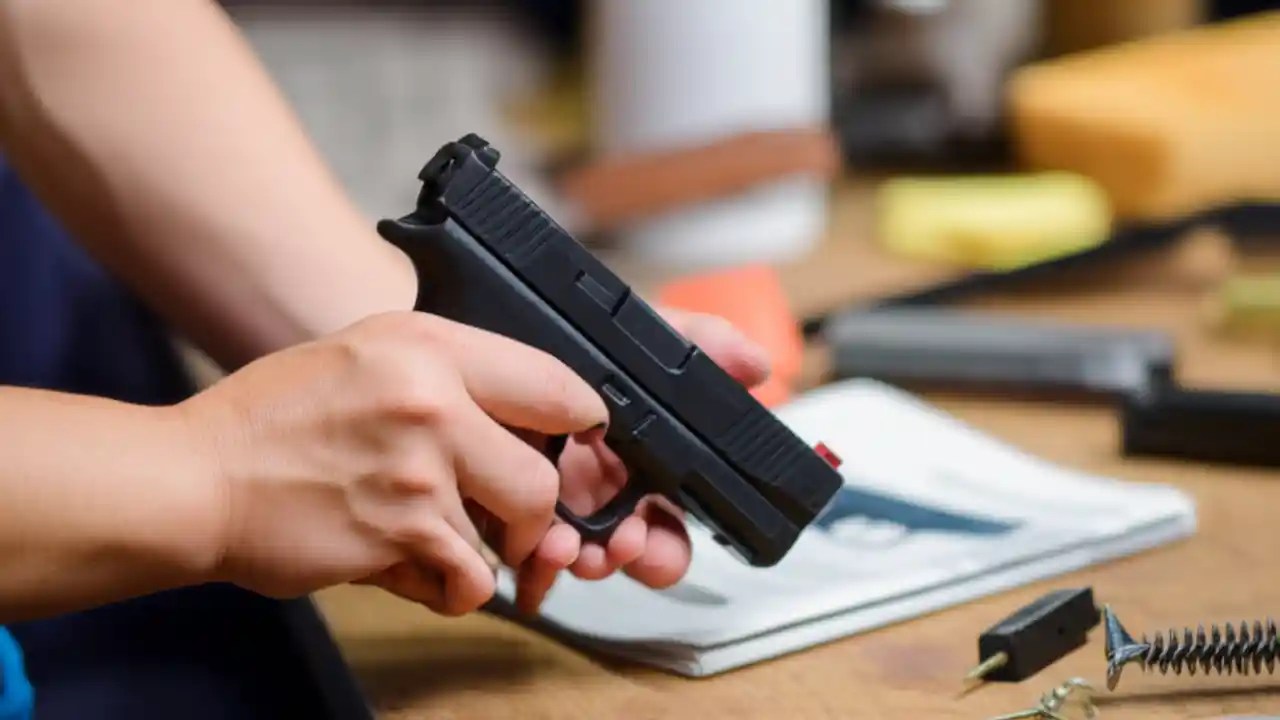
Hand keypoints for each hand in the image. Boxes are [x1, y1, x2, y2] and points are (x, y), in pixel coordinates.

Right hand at [180, 311, 606, 615]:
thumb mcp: (364, 353)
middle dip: (532, 512)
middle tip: (506, 518)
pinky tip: (415, 569)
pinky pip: (469, 581)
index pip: (554, 382)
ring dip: (482, 551)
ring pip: (510, 535)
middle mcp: (433, 401)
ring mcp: (419, 471)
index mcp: (429, 346)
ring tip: (436, 541)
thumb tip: (523, 407)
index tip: (575, 443)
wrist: (198, 479)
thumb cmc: (274, 419)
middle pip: (545, 477)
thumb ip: (444, 369)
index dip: (577, 425)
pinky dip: (449, 588)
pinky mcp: (400, 535)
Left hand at [511, 308, 772, 613]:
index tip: (657, 544)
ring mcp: (547, 499)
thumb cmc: (559, 336)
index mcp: (632, 459)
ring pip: (576, 555)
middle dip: (629, 558)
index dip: (665, 542)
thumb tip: (757, 365)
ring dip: (581, 561)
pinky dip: (531, 562)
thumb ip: (698, 341)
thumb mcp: (632, 331)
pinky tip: (531, 551)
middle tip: (621, 547)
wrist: (477, 319)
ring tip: (569, 546)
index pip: (663, 519)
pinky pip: (521, 551)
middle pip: (625, 547)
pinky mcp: (499, 503)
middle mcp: (594, 487)